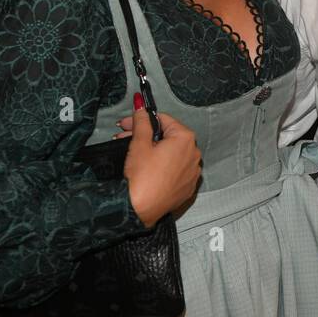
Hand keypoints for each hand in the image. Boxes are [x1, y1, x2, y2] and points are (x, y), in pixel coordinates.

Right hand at [117, 108, 200, 227]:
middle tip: (124, 136)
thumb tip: (141, 106)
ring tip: (131, 152)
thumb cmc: (141, 177)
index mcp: (185, 139)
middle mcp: (194, 154)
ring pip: (171, 153)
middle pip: (167, 136)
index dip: (142, 119)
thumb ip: (142, 122)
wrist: (140, 210)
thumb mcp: (139, 144)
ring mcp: (192, 172)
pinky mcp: (187, 187)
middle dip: (144, 134)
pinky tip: (145, 167)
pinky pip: (174, 169)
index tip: (126, 122)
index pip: (164, 120)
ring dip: (152, 149)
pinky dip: (161, 165)